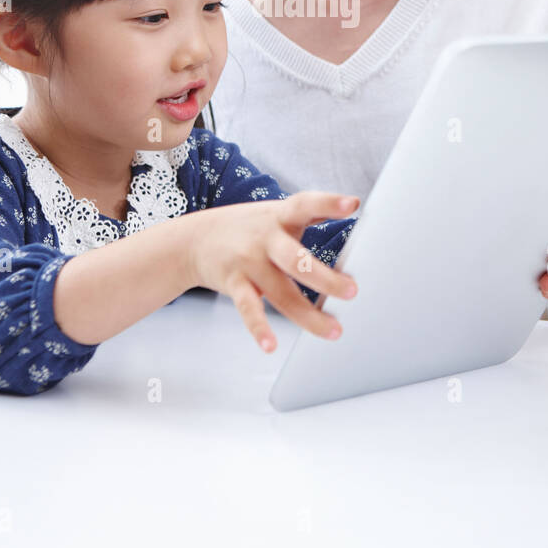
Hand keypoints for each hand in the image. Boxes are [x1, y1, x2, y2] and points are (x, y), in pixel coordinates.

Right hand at [185, 191, 359, 350]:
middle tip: (352, 291)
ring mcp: (248, 263)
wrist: (194, 240)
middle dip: (324, 278)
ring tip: (333, 330)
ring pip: (281, 292)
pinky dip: (259, 328)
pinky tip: (271, 345)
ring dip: (308, 315)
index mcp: (280, 216)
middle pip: (296, 259)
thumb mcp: (275, 212)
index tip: (353, 205)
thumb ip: (309, 212)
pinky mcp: (235, 284)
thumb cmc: (247, 227)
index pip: (305, 204)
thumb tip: (354, 205)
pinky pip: (249, 309)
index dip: (329, 203)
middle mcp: (265, 238)